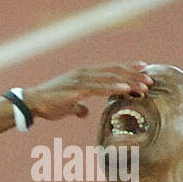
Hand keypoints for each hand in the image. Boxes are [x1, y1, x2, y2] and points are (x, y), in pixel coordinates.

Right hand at [22, 62, 153, 119]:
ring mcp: (81, 79)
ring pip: (110, 78)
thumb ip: (78, 107)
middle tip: (151, 79)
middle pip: (115, 71)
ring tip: (144, 86)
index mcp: (84, 74)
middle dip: (134, 75)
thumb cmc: (48, 104)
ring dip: (129, 81)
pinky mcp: (76, 88)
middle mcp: (85, 73)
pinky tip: (125, 89)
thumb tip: (84, 112)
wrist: (32, 103)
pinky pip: (99, 87)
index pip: (111, 69)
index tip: (144, 69)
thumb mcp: (68, 106)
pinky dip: (113, 87)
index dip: (128, 68)